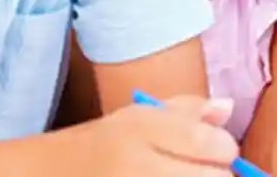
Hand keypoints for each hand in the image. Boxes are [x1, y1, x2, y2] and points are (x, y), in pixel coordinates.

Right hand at [76, 95, 238, 175]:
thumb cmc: (101, 145)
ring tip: (179, 175)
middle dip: (219, 176)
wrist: (48, 173)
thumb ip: (187, 110)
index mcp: (140, 129)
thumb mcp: (136, 115)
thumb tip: (228, 107)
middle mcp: (136, 166)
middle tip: (203, 172)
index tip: (217, 151)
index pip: (210, 142)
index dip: (224, 149)